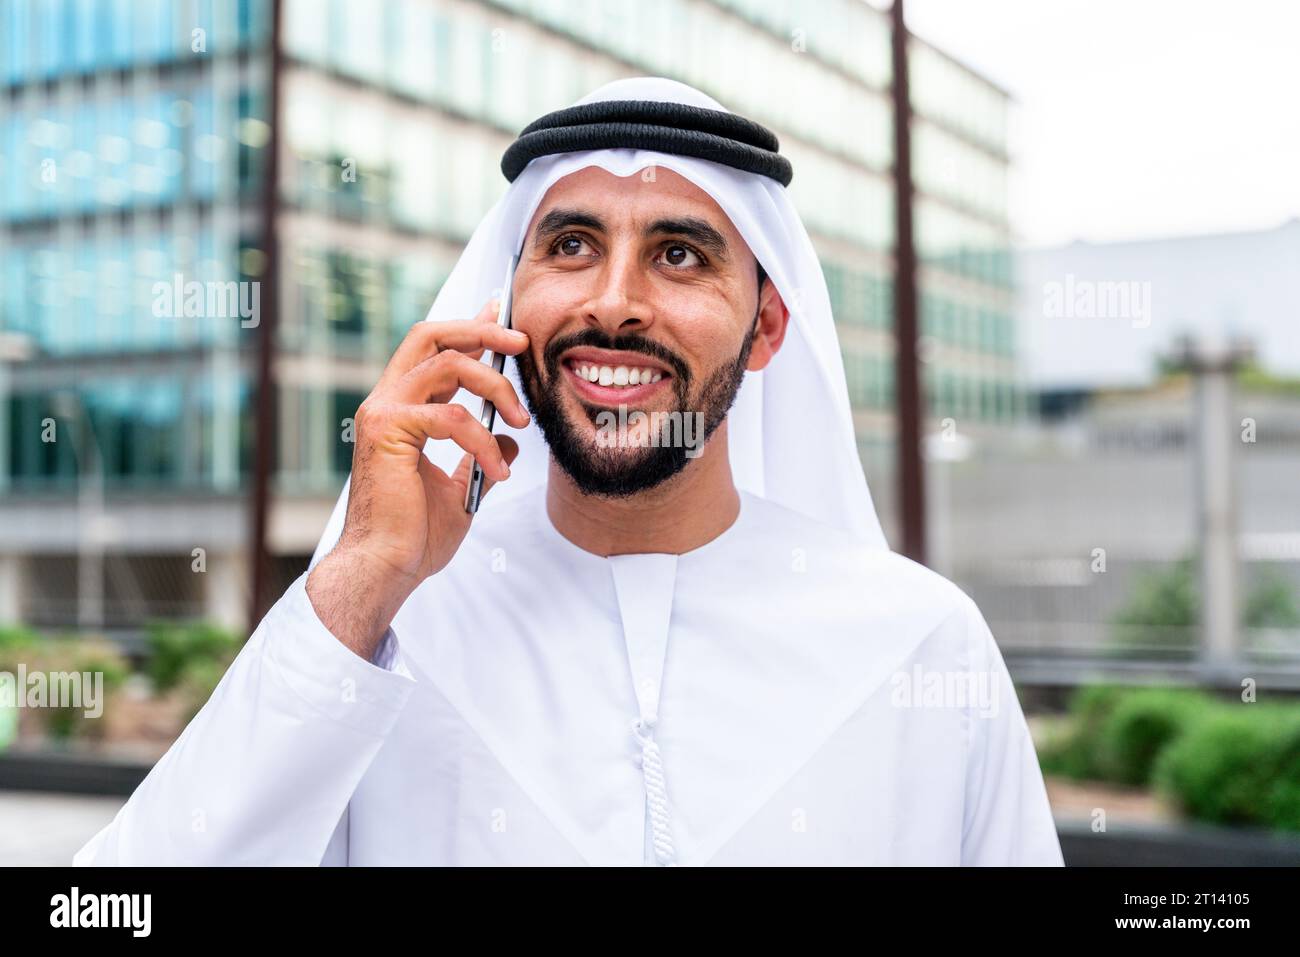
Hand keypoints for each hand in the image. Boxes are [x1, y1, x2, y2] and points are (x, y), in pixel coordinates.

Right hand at [306, 300, 529, 656]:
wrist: (386, 568)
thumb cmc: (413, 535)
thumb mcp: (461, 487)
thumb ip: (481, 456)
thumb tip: (510, 441)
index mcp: (399, 408)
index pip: (433, 349)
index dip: (469, 326)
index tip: (502, 316)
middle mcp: (385, 401)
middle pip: (432, 335)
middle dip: (482, 331)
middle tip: (521, 345)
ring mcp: (382, 411)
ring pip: (450, 366)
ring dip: (496, 388)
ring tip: (520, 423)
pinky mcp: (388, 430)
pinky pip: (453, 417)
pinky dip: (484, 443)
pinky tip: (497, 473)